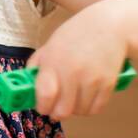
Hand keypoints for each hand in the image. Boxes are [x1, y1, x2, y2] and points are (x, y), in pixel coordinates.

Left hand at [25, 4, 128, 119]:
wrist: (110, 25)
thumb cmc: (75, 35)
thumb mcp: (50, 46)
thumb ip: (37, 66)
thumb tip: (28, 88)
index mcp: (53, 62)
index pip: (45, 96)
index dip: (42, 107)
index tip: (43, 106)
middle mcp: (72, 72)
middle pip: (63, 111)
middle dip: (57, 112)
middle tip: (58, 105)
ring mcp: (92, 79)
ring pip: (80, 112)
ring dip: (75, 109)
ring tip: (74, 97)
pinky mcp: (109, 83)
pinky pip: (96, 109)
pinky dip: (89, 108)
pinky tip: (86, 97)